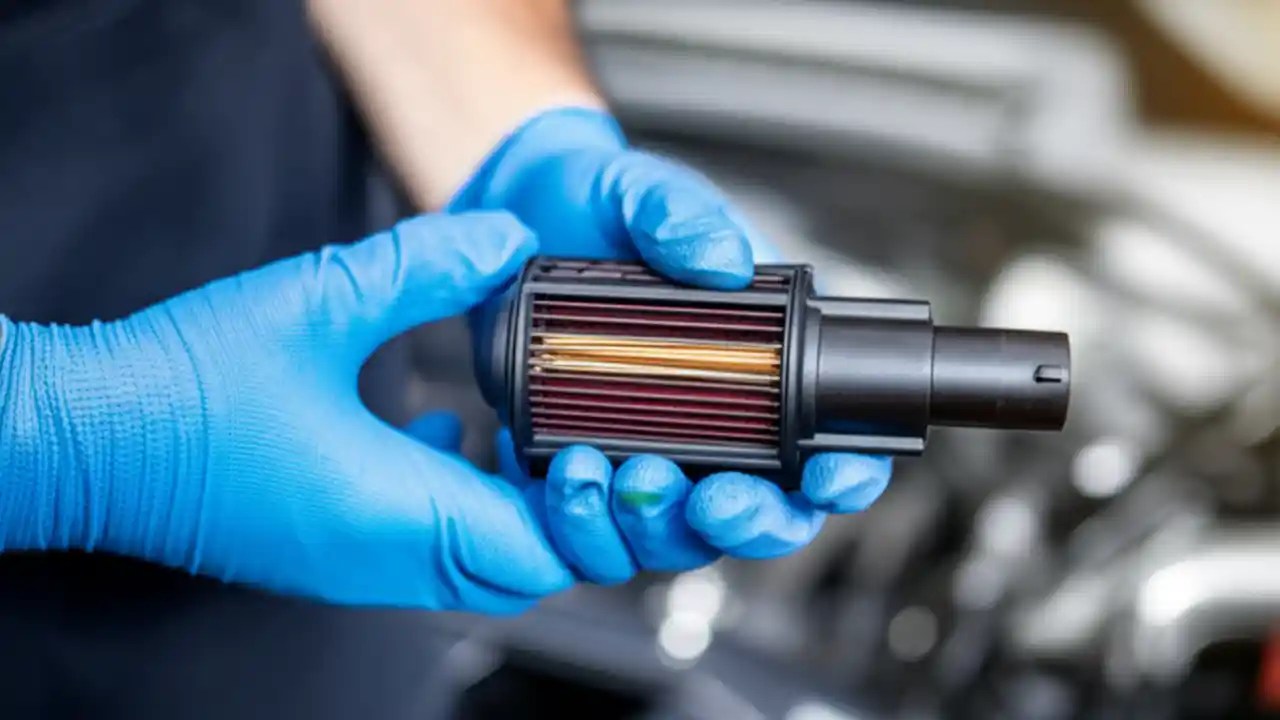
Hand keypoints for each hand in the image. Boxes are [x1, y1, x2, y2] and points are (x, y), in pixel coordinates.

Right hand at [0, 212, 577, 612]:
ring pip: (476, 562)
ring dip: (514, 506)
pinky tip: (446, 432)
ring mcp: (356, 563)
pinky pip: (426, 544)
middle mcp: (382, 557)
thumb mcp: (319, 299)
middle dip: (565, 513)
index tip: (593, 441)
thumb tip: (503, 239)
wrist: (86, 437)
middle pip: (521, 570)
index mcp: (393, 511)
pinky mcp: (332, 547)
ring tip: (521, 431)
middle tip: (572, 437)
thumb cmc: (183, 384)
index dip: (586, 508)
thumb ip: (425, 266)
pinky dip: (461, 499)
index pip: (538, 553)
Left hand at [446, 106, 894, 582]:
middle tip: (715, 499)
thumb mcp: (639, 193)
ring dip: (662, 526)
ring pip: (679, 536)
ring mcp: (651, 458)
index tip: (828, 476)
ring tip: (630, 478)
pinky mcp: (583, 470)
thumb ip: (679, 214)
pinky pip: (594, 532)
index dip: (843, 474)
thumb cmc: (600, 209)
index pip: (826, 443)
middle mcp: (716, 427)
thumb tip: (723, 261)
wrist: (513, 218)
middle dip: (748, 522)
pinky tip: (571, 477)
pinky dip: (585, 523)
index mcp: (761, 366)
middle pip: (763, 513)